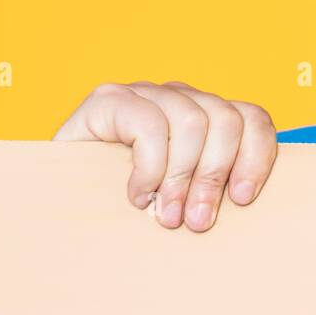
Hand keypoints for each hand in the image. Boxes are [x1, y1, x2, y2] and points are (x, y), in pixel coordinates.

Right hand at [53, 81, 277, 231]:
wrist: (58, 197)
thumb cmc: (129, 203)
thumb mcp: (183, 196)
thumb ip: (213, 190)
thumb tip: (245, 205)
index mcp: (207, 114)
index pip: (252, 118)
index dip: (257, 156)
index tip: (242, 199)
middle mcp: (180, 96)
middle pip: (227, 120)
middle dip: (215, 176)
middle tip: (199, 220)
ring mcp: (145, 93)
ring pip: (192, 121)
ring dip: (183, 177)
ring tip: (167, 216)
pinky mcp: (109, 99)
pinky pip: (149, 126)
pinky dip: (149, 168)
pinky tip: (136, 196)